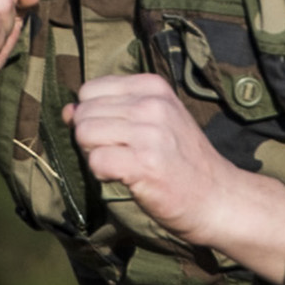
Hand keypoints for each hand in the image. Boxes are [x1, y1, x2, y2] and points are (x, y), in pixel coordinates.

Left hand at [70, 72, 284, 282]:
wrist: (218, 197)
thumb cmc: (181, 162)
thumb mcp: (153, 122)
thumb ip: (110, 112)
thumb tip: (66, 112)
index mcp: (153, 87)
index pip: (89, 90)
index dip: (92, 116)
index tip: (116, 135)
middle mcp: (152, 104)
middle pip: (84, 113)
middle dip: (90, 138)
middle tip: (121, 155)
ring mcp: (150, 132)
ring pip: (84, 134)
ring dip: (95, 156)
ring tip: (124, 165)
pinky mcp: (145, 163)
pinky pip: (96, 161)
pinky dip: (102, 175)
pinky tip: (126, 178)